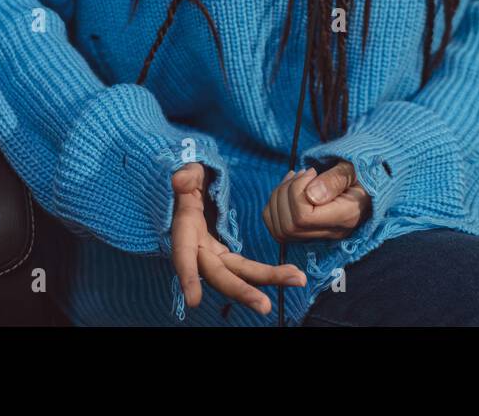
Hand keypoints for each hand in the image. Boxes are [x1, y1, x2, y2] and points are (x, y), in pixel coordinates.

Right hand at [171, 163, 304, 314]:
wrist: (196, 186)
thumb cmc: (193, 178)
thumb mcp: (189, 172)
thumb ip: (187, 176)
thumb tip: (180, 181)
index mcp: (186, 228)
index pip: (184, 253)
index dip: (188, 276)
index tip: (194, 300)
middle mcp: (198, 247)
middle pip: (219, 273)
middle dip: (242, 291)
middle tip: (266, 306)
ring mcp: (213, 253)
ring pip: (238, 273)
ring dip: (267, 279)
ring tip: (298, 280)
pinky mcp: (225, 255)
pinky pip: (245, 267)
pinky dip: (267, 273)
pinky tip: (292, 275)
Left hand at [261, 163, 371, 242]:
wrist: (370, 180)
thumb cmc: (363, 170)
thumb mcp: (353, 168)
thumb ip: (335, 179)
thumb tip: (310, 196)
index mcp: (345, 217)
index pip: (303, 218)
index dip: (296, 192)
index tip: (311, 172)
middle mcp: (332, 231)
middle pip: (288, 227)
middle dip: (285, 194)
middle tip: (301, 173)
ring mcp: (320, 234)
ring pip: (279, 230)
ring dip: (279, 198)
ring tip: (296, 177)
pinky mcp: (310, 231)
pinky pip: (278, 228)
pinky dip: (275, 205)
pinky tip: (289, 186)